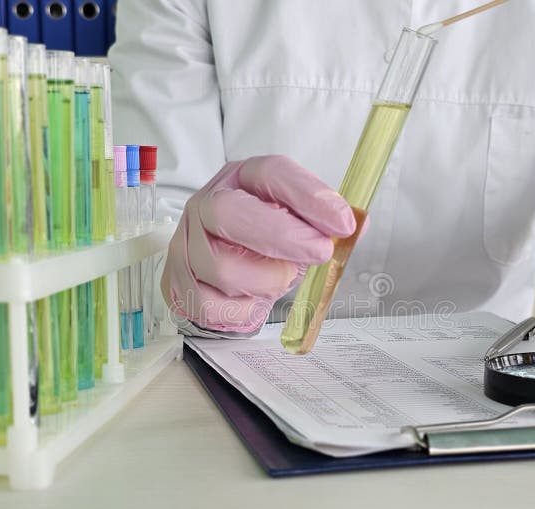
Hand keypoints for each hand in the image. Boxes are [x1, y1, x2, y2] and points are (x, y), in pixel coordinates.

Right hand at [161, 156, 355, 332]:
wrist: (213, 272)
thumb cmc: (261, 243)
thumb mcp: (295, 223)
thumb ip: (324, 223)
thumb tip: (356, 225)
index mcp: (240, 179)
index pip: (271, 174)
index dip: (310, 196)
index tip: (344, 221)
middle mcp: (206, 205)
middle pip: (232, 213)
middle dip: (283, 236)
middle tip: (321, 253)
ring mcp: (187, 245)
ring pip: (226, 269)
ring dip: (267, 281)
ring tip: (279, 279)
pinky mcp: (178, 284)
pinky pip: (215, 306)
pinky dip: (245, 310)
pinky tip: (253, 299)